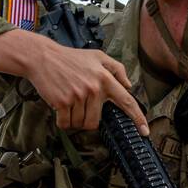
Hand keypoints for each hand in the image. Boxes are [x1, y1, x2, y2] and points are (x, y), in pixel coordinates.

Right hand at [26, 37, 150, 135]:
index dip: (137, 118)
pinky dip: (62, 120)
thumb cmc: (69, 58)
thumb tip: (128, 85)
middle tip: (78, 105)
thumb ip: (116, 69)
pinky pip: (66, 123)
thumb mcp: (97, 56)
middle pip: (95, 122)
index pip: (127, 101)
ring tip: (68, 102)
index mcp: (105, 78)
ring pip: (80, 123)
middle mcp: (94, 88)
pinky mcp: (63, 102)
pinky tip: (60, 107)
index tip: (145, 131)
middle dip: (86, 119)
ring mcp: (78, 96)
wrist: (43, 57)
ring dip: (73, 119)